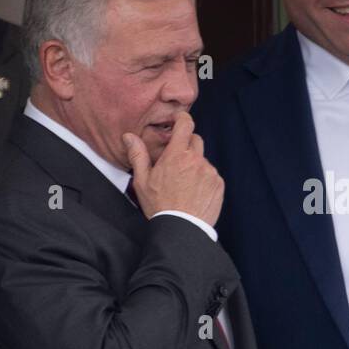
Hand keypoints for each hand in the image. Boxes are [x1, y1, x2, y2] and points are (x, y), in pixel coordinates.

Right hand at [124, 112, 223, 226]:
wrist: (181, 229)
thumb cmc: (160, 206)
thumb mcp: (142, 181)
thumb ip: (138, 155)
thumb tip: (129, 137)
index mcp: (177, 155)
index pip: (185, 124)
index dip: (182, 119)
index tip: (178, 121)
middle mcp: (196, 160)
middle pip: (195, 140)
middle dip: (186, 145)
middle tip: (176, 161)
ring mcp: (210, 172)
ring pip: (203, 160)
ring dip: (195, 165)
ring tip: (184, 184)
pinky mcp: (218, 184)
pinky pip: (212, 175)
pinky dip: (204, 179)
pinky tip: (194, 192)